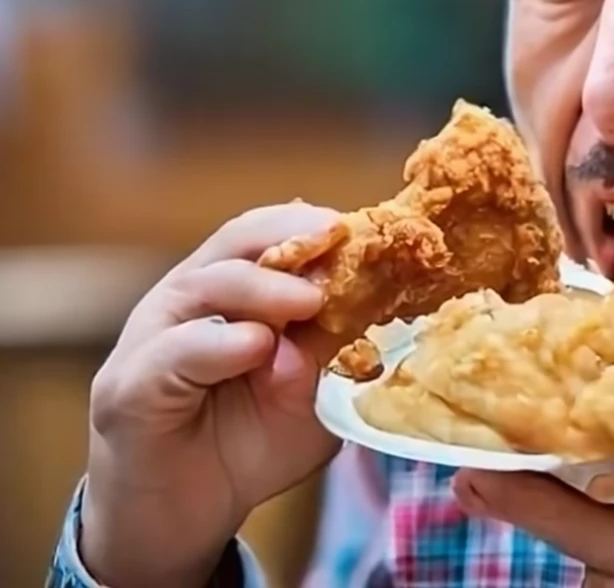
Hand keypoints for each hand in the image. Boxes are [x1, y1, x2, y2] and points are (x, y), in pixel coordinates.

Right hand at [81, 202, 344, 587]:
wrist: (181, 520)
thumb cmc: (246, 442)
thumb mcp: (305, 395)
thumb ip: (323, 357)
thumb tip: (340, 318)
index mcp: (230, 291)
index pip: (265, 236)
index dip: (308, 225)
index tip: (353, 227)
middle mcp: (187, 300)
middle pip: (233, 244)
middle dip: (288, 237)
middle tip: (335, 243)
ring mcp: (152, 338)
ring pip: (203, 286)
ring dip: (262, 288)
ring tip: (309, 300)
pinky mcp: (129, 387)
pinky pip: (175, 352)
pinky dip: (220, 344)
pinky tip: (257, 346)